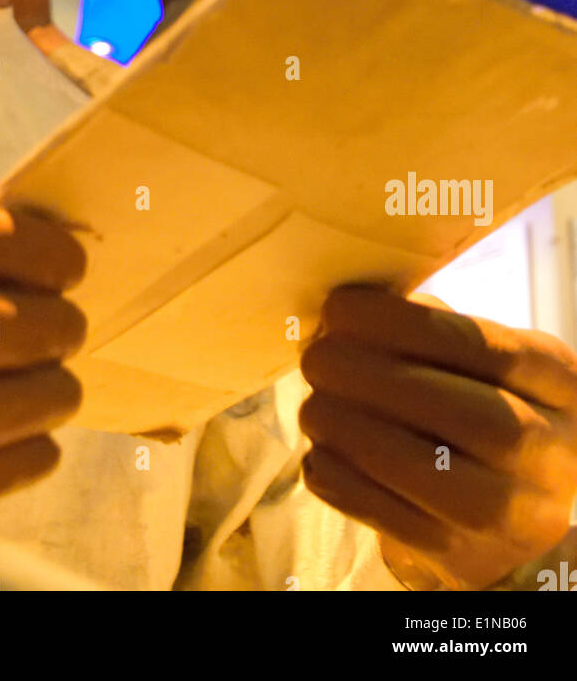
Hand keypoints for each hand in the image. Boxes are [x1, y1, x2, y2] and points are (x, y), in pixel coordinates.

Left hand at [298, 285, 576, 589]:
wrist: (504, 507)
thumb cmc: (477, 403)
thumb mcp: (479, 361)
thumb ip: (426, 326)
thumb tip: (347, 313)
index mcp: (556, 381)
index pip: (482, 346)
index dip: (401, 324)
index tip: (338, 310)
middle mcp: (551, 449)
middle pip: (465, 413)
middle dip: (374, 379)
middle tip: (317, 359)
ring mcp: (515, 513)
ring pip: (432, 474)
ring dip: (352, 432)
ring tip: (313, 407)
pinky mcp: (468, 556)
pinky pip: (396, 522)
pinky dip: (345, 484)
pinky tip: (319, 454)